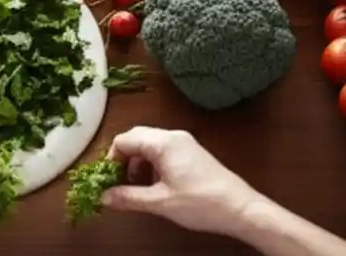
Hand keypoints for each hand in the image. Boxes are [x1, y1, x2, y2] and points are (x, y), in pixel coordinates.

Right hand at [102, 127, 262, 237]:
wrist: (242, 209)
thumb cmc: (201, 203)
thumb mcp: (160, 202)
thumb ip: (128, 197)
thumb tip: (103, 197)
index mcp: (162, 143)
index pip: (123, 140)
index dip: (110, 159)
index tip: (107, 180)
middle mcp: (173, 136)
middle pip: (135, 138)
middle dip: (122, 158)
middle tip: (117, 181)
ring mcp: (185, 142)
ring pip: (149, 143)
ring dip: (137, 161)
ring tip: (136, 185)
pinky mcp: (193, 152)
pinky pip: (163, 149)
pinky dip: (152, 162)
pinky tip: (155, 183)